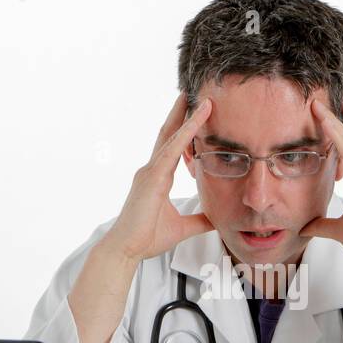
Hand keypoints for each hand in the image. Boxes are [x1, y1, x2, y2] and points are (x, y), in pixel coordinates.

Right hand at [101, 92, 214, 262]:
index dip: (185, 129)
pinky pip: (172, 149)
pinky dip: (186, 132)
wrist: (126, 249)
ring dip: (185, 115)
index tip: (195, 113)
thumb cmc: (146, 238)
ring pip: (171, 136)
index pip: (174, 147)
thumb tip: (215, 218)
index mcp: (158, 178)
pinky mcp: (152, 177)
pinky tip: (197, 118)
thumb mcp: (181, 227)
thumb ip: (198, 220)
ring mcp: (150, 171)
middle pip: (169, 134)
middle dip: (181, 113)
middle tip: (193, 93)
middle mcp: (152, 170)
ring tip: (199, 98)